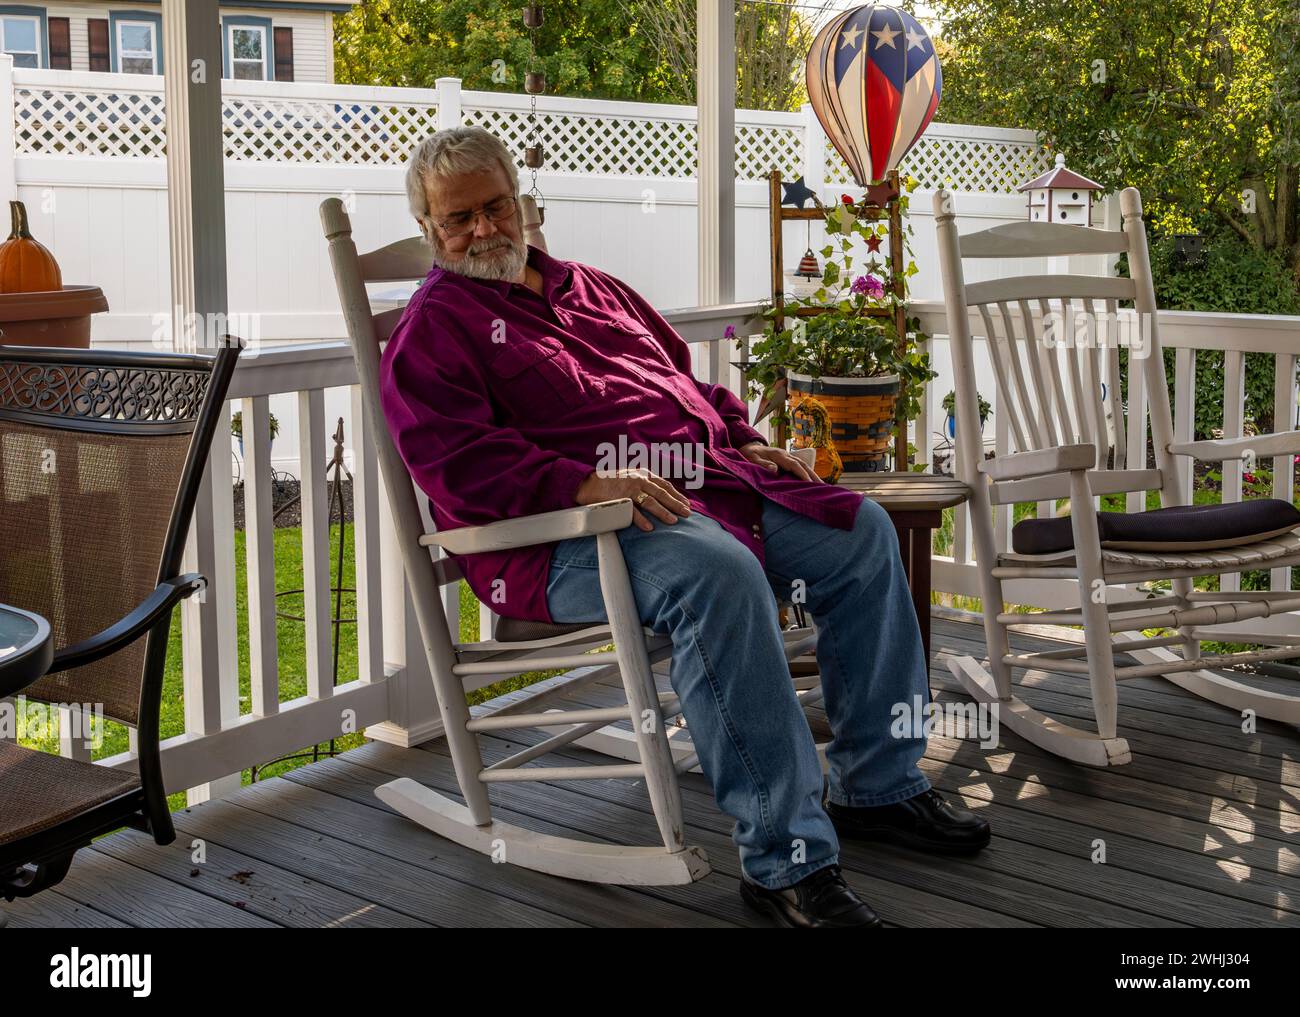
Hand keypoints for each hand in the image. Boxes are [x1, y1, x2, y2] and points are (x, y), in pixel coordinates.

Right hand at [575, 468, 691, 531]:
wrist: (590, 483)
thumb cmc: (613, 482)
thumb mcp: (632, 477)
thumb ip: (646, 483)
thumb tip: (663, 494)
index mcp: (643, 475)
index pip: (664, 485)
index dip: (677, 495)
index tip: (687, 504)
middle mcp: (638, 481)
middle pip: (661, 493)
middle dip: (675, 504)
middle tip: (687, 513)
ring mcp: (628, 490)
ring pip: (650, 502)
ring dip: (663, 512)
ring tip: (673, 521)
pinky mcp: (618, 500)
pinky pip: (632, 511)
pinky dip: (641, 520)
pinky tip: (649, 527)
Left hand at [739, 441, 822, 482]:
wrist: (749, 447)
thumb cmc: (750, 454)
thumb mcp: (752, 459)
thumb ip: (762, 464)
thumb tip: (775, 469)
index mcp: (778, 454)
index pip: (794, 464)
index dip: (802, 473)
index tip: (809, 483)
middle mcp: (786, 455)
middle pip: (803, 464)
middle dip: (813, 475)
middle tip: (823, 486)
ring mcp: (788, 457)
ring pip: (803, 465)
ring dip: (813, 475)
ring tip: (822, 486)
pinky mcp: (787, 461)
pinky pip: (800, 468)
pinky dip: (807, 474)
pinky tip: (813, 482)